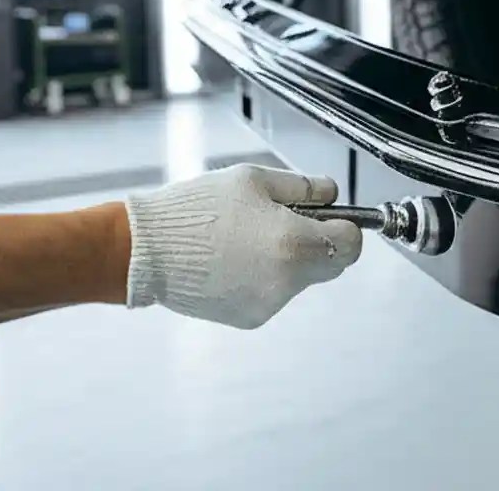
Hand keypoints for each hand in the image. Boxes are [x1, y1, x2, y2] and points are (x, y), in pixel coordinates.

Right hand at [124, 165, 362, 328]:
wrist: (146, 250)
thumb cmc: (198, 208)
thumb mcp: (255, 180)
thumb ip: (304, 187)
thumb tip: (331, 194)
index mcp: (295, 243)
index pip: (352, 244)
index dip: (345, 226)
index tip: (330, 216)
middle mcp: (288, 281)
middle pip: (332, 265)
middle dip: (319, 242)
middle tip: (285, 221)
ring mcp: (270, 304)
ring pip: (301, 279)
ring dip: (289, 259)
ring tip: (245, 238)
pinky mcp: (251, 318)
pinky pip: (274, 293)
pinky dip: (264, 277)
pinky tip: (232, 259)